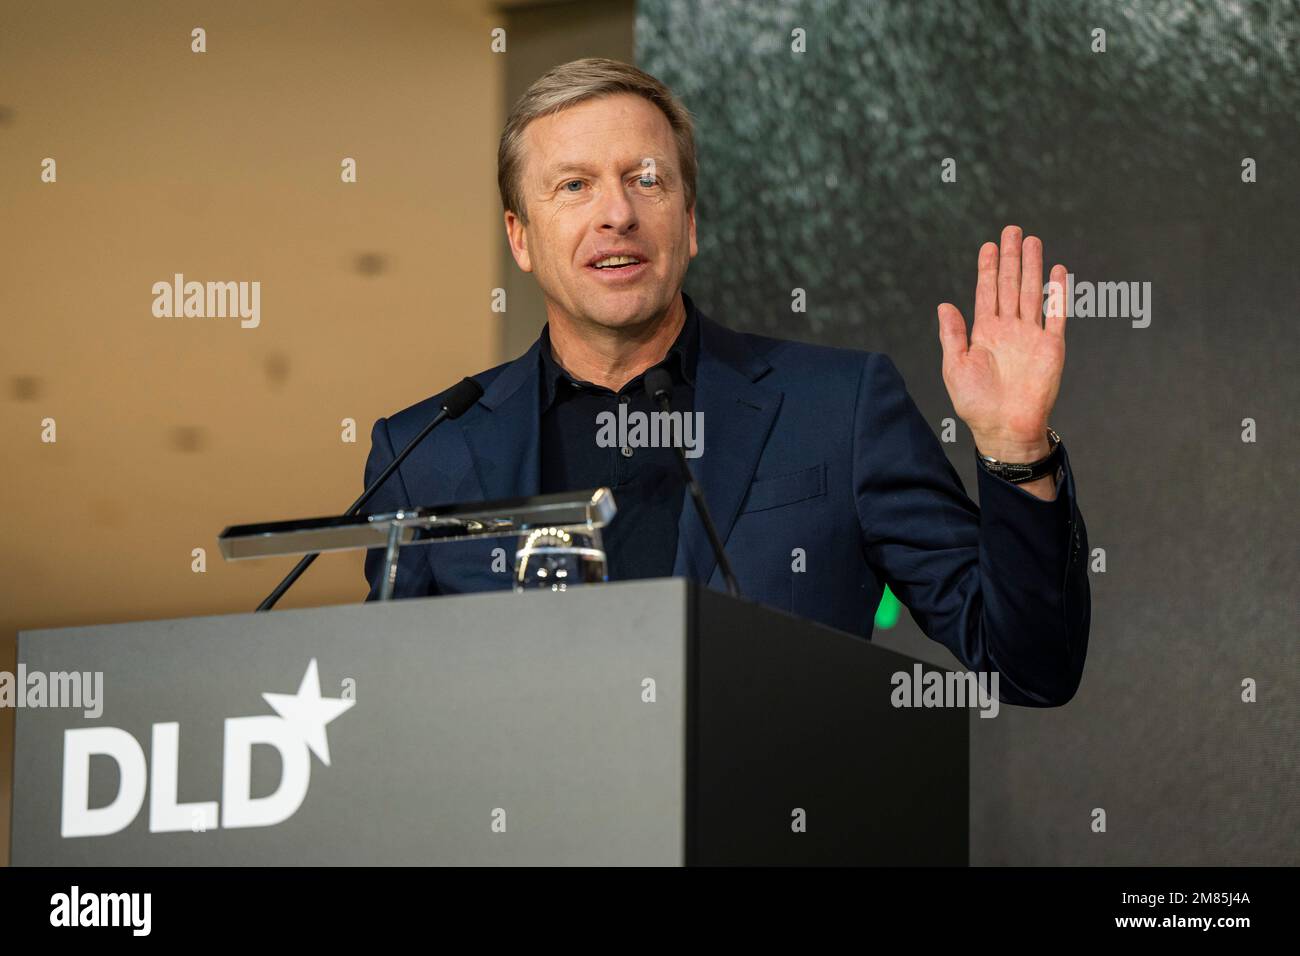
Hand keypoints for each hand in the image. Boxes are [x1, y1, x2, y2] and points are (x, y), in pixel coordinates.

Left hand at [937, 225, 1066, 463]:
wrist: (1005, 427)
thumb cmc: (976, 403)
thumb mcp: (955, 367)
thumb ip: (952, 335)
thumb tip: (944, 305)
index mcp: (985, 333)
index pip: (986, 293)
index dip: (987, 269)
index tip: (988, 245)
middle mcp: (1009, 329)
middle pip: (1011, 285)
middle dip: (1010, 258)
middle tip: (1011, 230)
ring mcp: (1031, 335)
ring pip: (1032, 292)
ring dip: (1032, 267)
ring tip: (1032, 241)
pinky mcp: (1052, 346)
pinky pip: (1056, 314)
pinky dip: (1057, 293)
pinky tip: (1057, 271)